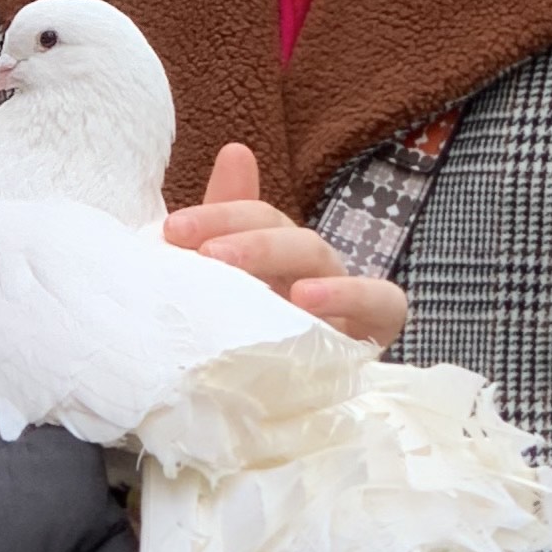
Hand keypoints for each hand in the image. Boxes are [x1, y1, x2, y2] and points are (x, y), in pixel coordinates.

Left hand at [162, 143, 411, 347]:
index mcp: (276, 249)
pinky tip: (311, 299)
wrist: (296, 400)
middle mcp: (310, 263)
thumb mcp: (229, 285)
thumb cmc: (259, 336)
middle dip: (247, 238)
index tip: (171, 231)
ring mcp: (344, 291)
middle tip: (208, 256)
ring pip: (320, 255)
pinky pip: (380, 299)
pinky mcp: (376, 322)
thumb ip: (222, 227)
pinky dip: (349, 293)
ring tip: (251, 271)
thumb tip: (235, 151)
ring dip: (286, 258)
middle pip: (285, 231)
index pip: (254, 214)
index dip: (217, 214)